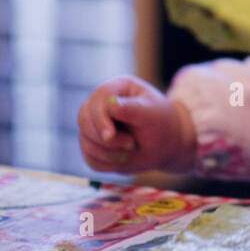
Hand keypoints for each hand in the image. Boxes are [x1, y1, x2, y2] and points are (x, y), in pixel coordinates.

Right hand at [77, 75, 194, 174]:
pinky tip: (124, 158)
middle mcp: (100, 104)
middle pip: (84, 120)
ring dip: (109, 153)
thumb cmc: (161, 123)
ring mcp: (93, 124)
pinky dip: (107, 163)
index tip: (110, 136)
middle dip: (106, 139)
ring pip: (86, 142)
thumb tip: (111, 104)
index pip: (97, 100)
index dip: (100, 119)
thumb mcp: (152, 114)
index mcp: (116, 87)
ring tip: (132, 149)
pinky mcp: (92, 144)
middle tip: (131, 145)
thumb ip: (132, 108)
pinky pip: (90, 159)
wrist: (165, 144)